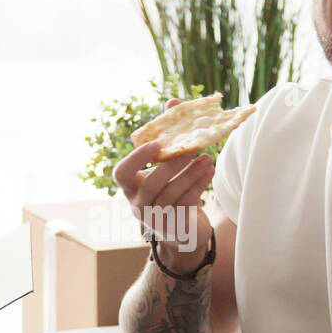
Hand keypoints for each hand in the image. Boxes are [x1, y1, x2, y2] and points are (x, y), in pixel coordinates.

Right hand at [113, 98, 213, 274]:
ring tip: (207, 158)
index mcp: (131, 187)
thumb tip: (173, 101)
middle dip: (172, 165)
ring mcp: (155, 218)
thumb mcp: (166, 166)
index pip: (121, 173)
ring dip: (191, 173)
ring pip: (171, 194)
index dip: (136, 159)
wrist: (183, 231)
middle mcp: (138, 204)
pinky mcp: (174, 226)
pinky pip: (186, 203)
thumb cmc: (171, 190)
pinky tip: (210, 170)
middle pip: (151, 184)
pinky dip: (199, 184)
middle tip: (191, 148)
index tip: (157, 144)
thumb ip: (167, 136)